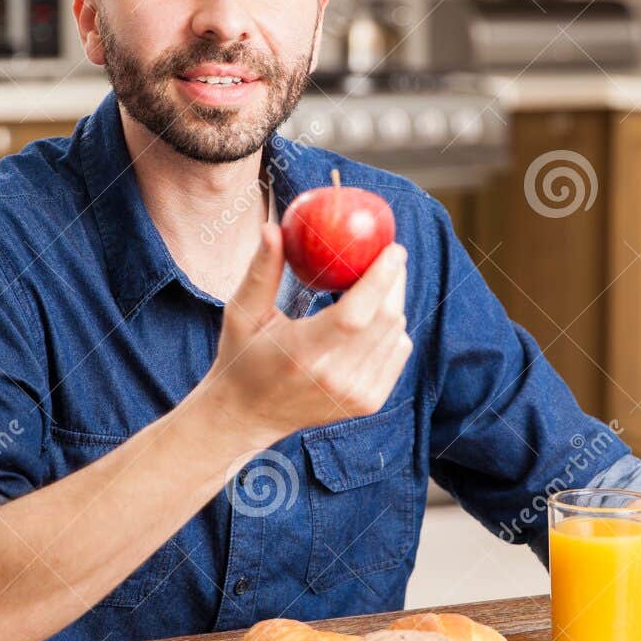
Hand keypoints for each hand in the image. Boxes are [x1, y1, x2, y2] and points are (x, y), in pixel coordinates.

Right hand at [203, 223, 410, 445]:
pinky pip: (398, 352)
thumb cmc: (243, 356)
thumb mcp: (243, 312)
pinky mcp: (369, 403)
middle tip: (389, 256)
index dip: (380, 279)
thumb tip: (272, 226)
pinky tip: (370, 322)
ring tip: (371, 289)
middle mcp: (335, 378)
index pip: (355, 314)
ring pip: (396, 333)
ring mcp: (356, 395)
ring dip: (392, 304)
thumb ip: (261, 270)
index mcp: (303, 354)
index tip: (393, 248)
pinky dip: (391, 330)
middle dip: (394, 282)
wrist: (248, 415)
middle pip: (386, 320)